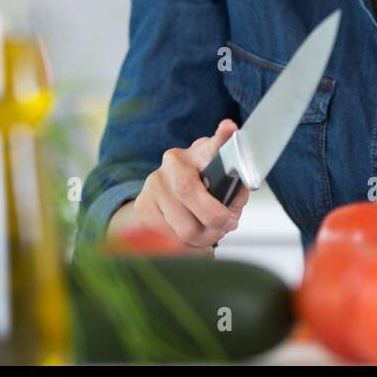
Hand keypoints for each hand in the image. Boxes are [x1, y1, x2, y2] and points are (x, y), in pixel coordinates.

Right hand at [106, 119, 250, 254]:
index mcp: (201, 153)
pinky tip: (190, 241)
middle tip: (226, 226)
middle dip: (213, 217)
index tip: (230, 128)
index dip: (222, 138)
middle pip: (190, 191)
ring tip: (208, 236)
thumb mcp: (222, 187)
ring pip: (182, 225)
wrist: (163, 202)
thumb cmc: (202, 192)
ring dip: (202, 239)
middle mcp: (175, 163)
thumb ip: (234, 194)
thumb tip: (231, 209)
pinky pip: (169, 240)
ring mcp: (155, 183)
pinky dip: (186, 249)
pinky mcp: (143, 207)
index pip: (212, 145)